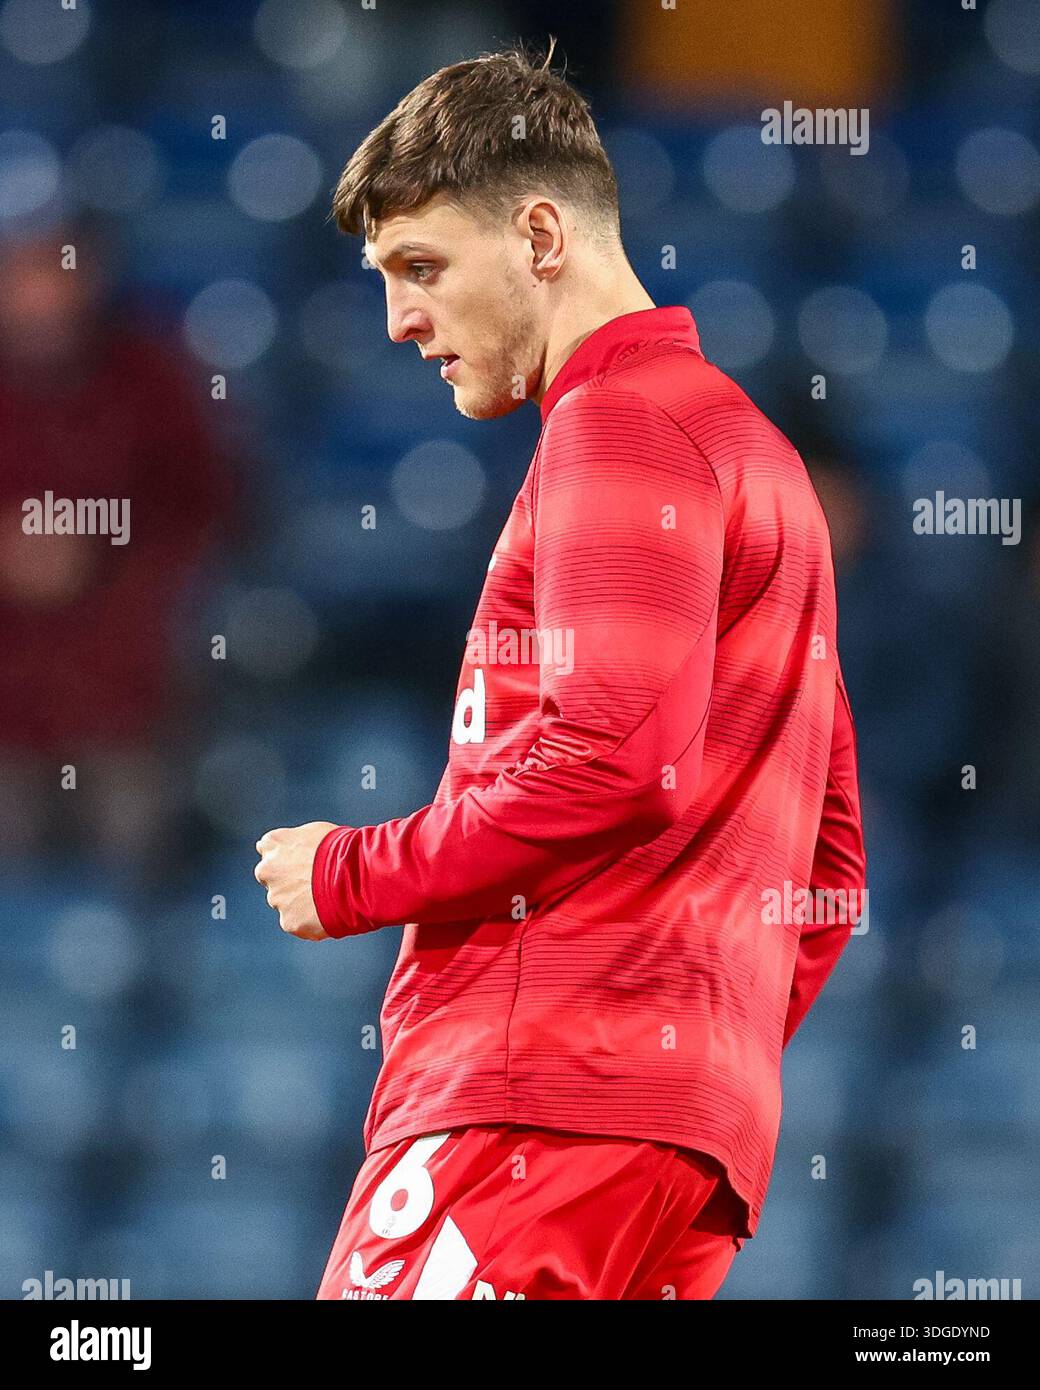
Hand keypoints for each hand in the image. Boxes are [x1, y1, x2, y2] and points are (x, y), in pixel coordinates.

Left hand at [254, 821, 337, 939]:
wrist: (355, 877)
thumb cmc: (341, 849)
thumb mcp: (314, 832)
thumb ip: (295, 840)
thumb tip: (290, 845)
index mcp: (273, 843)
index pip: (269, 850)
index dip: (289, 857)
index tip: (304, 861)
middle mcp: (267, 871)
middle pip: (274, 878)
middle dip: (289, 881)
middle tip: (316, 881)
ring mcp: (277, 898)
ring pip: (285, 902)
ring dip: (300, 901)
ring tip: (328, 897)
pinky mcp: (289, 921)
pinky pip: (297, 922)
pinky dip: (309, 919)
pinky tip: (329, 911)